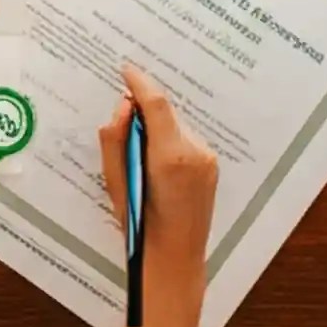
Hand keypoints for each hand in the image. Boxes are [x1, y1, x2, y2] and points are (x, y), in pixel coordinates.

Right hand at [98, 65, 217, 326]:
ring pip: (175, 128)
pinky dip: (167, 145)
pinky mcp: (212, 166)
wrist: (173, 257)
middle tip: (123, 136)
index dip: (139, 81)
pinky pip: (185, 142)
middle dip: (143, 115)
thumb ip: (115, 140)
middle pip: (165, 115)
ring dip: (156, 133)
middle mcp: (195, 152)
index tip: (125, 69)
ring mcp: (208, 159)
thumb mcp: (114, 182)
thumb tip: (122, 106)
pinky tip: (156, 171)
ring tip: (139, 165)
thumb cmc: (138, 224)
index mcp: (169, 156)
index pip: (156, 104)